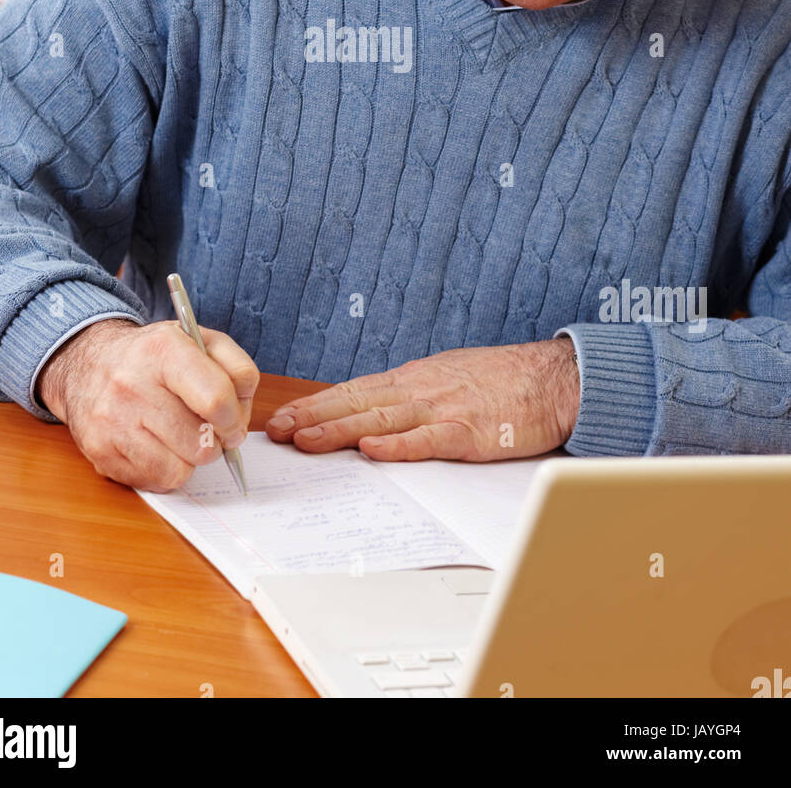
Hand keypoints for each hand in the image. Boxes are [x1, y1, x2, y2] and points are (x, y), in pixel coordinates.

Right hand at [37, 317, 260, 491]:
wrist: (89, 367)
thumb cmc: (155, 358)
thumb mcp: (200, 340)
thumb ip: (237, 368)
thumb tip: (241, 415)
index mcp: (163, 350)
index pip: (215, 399)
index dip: (234, 419)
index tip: (233, 424)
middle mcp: (132, 384)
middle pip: (201, 443)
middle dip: (213, 441)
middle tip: (206, 429)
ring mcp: (112, 421)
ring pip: (180, 470)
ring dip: (189, 459)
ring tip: (181, 436)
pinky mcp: (101, 452)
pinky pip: (155, 481)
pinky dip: (166, 470)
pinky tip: (159, 447)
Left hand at [265, 340, 579, 461]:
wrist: (553, 377)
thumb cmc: (504, 380)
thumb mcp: (448, 377)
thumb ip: (413, 395)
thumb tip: (376, 411)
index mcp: (414, 379)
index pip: (353, 391)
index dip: (316, 404)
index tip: (285, 418)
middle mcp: (420, 389)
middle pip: (356, 402)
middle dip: (312, 416)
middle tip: (275, 432)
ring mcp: (443, 409)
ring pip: (381, 419)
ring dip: (339, 430)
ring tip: (305, 440)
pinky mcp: (469, 431)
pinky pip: (428, 440)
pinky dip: (398, 446)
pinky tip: (372, 451)